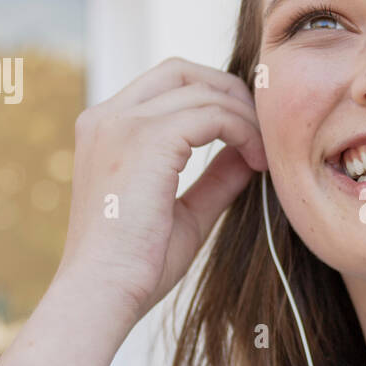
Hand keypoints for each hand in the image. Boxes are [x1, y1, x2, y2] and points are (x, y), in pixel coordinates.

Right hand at [54, 57, 267, 325]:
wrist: (102, 295)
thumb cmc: (136, 268)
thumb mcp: (185, 213)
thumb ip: (215, 178)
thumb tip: (249, 154)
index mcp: (105, 129)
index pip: (167, 84)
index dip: (215, 99)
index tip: (249, 136)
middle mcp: (107, 117)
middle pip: (183, 71)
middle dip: (231, 93)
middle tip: (263, 134)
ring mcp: (122, 123)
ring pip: (203, 89)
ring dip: (244, 117)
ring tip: (263, 156)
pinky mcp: (146, 138)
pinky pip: (212, 113)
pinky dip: (243, 131)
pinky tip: (256, 162)